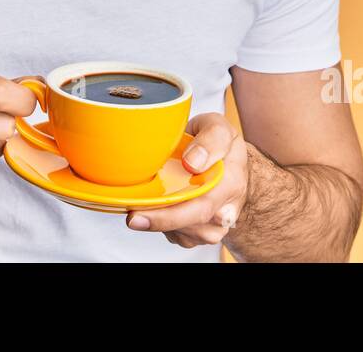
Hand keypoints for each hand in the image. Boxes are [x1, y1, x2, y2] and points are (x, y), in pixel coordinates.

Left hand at [125, 112, 248, 247]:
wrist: (230, 166)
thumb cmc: (221, 148)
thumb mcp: (219, 128)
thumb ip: (211, 139)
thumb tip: (193, 162)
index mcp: (231, 184)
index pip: (201, 207)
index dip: (170, 215)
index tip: (141, 213)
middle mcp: (224, 211)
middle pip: (188, 226)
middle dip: (157, 222)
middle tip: (132, 217)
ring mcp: (212, 226)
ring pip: (180, 233)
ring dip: (160, 220)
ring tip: (150, 198)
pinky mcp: (198, 234)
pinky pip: (176, 235)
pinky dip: (163, 223)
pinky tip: (161, 205)